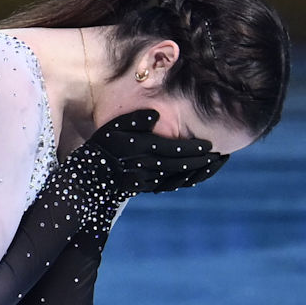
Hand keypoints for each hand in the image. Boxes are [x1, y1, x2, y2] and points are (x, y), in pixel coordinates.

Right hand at [71, 107, 224, 201]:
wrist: (86, 178)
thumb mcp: (113, 127)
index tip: (210, 146)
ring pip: (178, 178)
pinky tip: (194, 175)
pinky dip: (184, 180)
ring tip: (213, 165)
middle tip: (219, 157)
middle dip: (202, 162)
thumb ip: (135, 119)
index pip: (174, 149)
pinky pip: (168, 185)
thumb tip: (155, 116)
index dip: (194, 148)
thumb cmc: (101, 146)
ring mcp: (146, 180)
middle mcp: (146, 166)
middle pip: (180, 165)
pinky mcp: (143, 188)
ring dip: (197, 173)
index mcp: (141, 148)